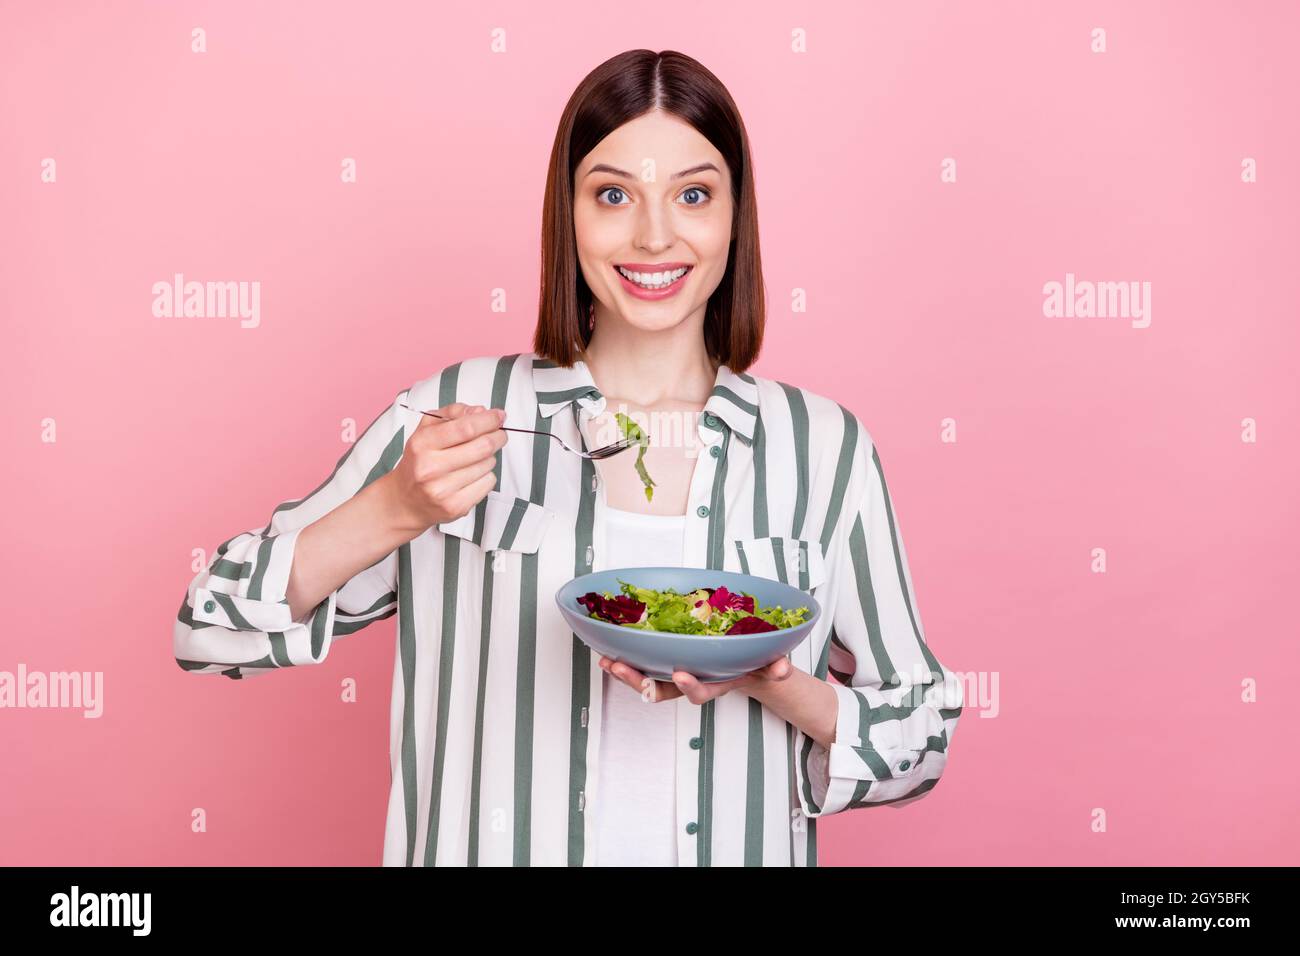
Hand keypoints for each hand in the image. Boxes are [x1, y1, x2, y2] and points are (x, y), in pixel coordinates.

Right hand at [384, 402, 507, 532]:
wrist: (405, 501)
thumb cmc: (420, 460)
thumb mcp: (426, 429)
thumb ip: (452, 413)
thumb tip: (480, 411)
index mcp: (422, 444)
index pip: (466, 428)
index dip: (488, 420)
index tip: (499, 415)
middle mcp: (430, 467)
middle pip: (482, 447)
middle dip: (498, 436)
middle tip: (500, 433)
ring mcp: (443, 490)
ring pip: (488, 465)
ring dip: (489, 457)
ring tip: (475, 458)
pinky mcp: (456, 506)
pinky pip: (488, 484)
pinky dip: (486, 476)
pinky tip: (472, 476)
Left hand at [598, 655, 793, 703]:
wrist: (747, 664)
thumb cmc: (756, 662)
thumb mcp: (770, 664)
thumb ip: (776, 667)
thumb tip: (783, 669)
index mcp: (714, 683)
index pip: (699, 691)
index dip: (689, 686)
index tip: (681, 674)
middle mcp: (691, 681)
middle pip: (662, 689)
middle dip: (639, 681)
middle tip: (620, 668)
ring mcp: (677, 673)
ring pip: (647, 679)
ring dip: (626, 672)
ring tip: (606, 661)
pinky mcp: (667, 660)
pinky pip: (644, 663)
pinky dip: (626, 657)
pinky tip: (607, 647)